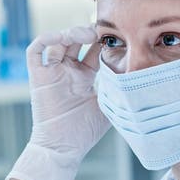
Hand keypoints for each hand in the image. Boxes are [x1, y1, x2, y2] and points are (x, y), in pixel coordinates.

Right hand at [6, 26, 110, 179]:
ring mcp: (52, 73)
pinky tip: (63, 37)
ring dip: (72, 33)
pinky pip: (36, 50)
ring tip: (88, 34)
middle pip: (77, 41)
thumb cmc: (85, 133)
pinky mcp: (38, 77)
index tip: (118, 35)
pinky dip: (47, 39)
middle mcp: (68, 72)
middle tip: (103, 30)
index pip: (93, 51)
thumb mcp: (109, 106)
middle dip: (89, 32)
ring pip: (58, 41)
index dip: (104, 40)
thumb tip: (143, 77)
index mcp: (85, 78)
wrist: (63, 149)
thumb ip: (120, 89)